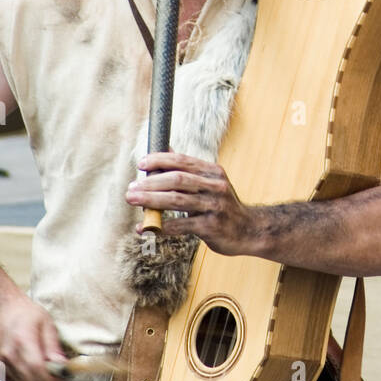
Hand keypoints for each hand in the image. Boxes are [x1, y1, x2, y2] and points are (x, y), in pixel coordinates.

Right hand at [0, 292, 65, 380]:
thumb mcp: (46, 323)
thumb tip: (62, 365)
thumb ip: (53, 346)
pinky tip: (32, 371)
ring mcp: (0, 363)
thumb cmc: (25, 314)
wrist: (0, 311)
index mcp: (23, 340)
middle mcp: (9, 354)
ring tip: (45, 371)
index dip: (51, 380)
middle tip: (56, 376)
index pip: (37, 369)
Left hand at [127, 152, 256, 256]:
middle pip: (177, 180)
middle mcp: (215, 186)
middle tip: (131, 188)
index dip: (160, 160)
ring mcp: (214, 207)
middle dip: (151, 182)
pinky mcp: (211, 227)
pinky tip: (144, 228)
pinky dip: (160, 226)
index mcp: (213, 172)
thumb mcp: (211, 183)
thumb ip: (189, 170)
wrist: (249, 230)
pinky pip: (181, 225)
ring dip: (151, 200)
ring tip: (132, 200)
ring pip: (177, 200)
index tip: (142, 163)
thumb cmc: (223, 205)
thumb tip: (165, 150)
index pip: (183, 161)